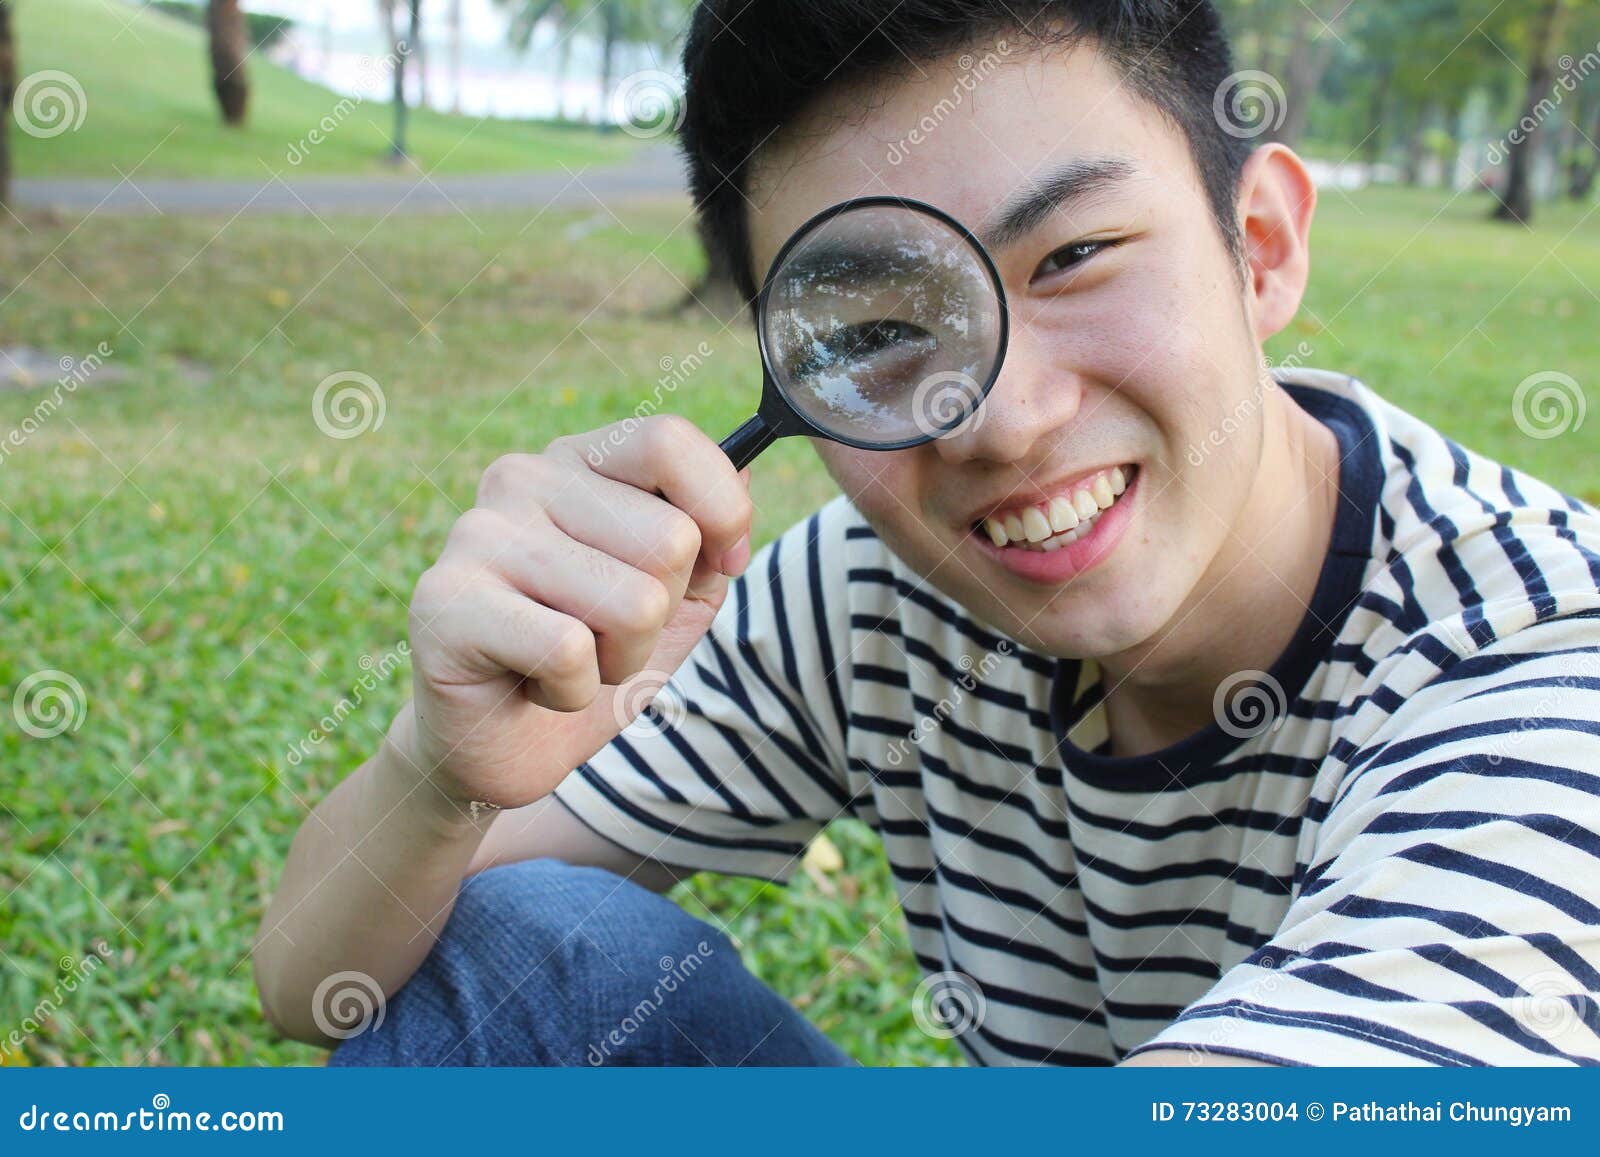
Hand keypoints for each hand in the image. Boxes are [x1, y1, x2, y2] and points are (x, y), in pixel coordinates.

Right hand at [398, 416, 752, 810]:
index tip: (720, 564)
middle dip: (661, 616)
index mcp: (577, 462)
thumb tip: (745, 471)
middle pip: (670, 538)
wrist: (500, 744)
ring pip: (634, 604)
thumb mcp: (676, 597)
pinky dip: (572, 691)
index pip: (667, 441)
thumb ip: (710, 536)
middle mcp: (521, 480)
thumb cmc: (590, 661)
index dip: (721, 512)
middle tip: (603, 636)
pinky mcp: (445, 602)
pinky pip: (570, 652)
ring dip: (620, 660)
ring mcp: (477, 535)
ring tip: (569, 661)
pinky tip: (532, 684)